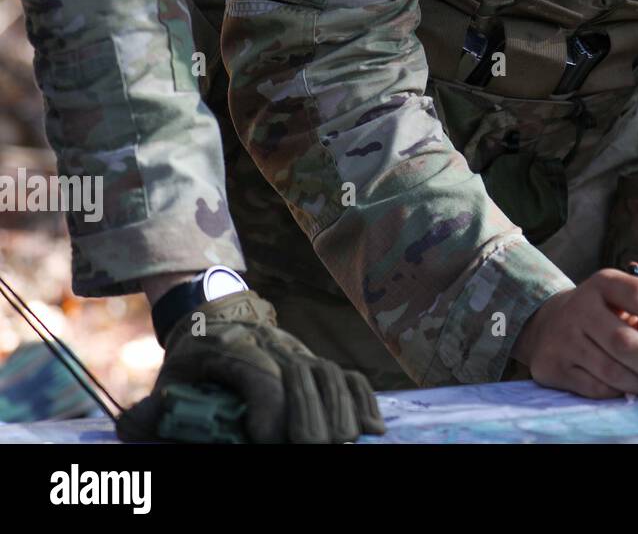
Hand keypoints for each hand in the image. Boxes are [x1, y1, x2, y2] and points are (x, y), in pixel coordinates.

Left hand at [116, 290, 385, 442]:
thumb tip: (137, 426)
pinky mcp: (316, 361)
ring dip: (339, 413)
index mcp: (234, 348)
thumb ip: (155, 407)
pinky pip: (348, 376)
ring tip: (339, 443)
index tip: (265, 439)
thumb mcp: (167, 379)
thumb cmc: (191, 359)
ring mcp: (300, 352)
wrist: (216, 316)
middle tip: (310, 450)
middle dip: (311, 418)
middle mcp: (274, 346)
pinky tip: (371, 428)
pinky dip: (363, 400)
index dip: (271, 406)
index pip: (263, 374)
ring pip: (331, 375)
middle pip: (305, 377)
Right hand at [512, 269, 637, 397]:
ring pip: (612, 371)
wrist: (549, 324)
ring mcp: (564, 339)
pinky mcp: (553, 367)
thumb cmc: (603, 314)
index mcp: (604, 283)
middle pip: (625, 341)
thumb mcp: (626, 301)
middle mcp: (580, 307)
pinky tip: (622, 383)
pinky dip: (618, 391)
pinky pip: (596, 389)